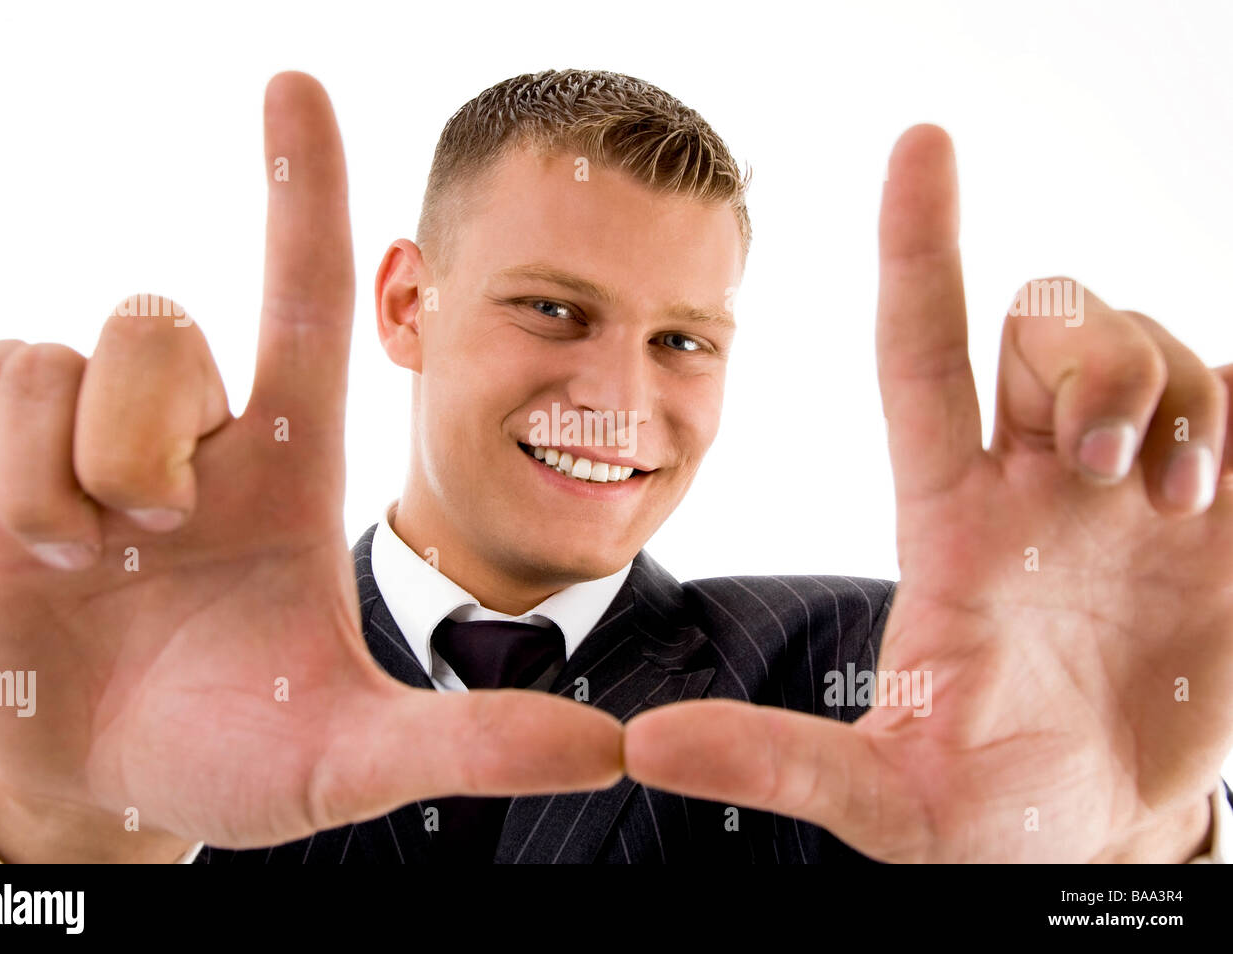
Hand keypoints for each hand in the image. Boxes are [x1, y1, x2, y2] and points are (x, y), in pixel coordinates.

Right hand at [0, 72, 620, 861]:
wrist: (114, 784)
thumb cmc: (238, 755)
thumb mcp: (353, 758)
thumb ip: (468, 746)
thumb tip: (609, 752)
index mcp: (289, 468)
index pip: (305, 298)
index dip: (300, 191)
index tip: (294, 83)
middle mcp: (196, 435)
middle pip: (163, 325)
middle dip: (145, 443)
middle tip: (151, 541)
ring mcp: (92, 442)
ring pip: (73, 356)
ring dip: (69, 481)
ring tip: (87, 564)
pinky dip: (0, 469)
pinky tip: (28, 537)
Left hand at [623, 125, 1230, 861]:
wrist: (1104, 836)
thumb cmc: (991, 807)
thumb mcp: (882, 795)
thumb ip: (774, 762)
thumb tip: (642, 748)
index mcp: (948, 518)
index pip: (922, 348)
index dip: (920, 244)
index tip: (921, 142)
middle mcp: (1031, 481)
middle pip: (1049, 326)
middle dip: (1086, 358)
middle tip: (1099, 466)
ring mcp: (1124, 488)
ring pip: (1141, 345)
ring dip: (1163, 391)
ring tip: (1167, 501)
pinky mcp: (1215, 508)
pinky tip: (1213, 492)